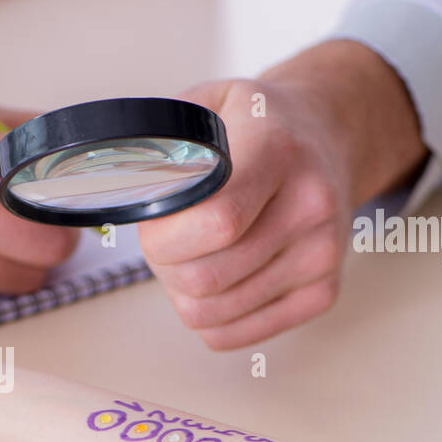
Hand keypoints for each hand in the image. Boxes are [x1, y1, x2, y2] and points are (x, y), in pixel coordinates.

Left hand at [139, 40, 426, 349]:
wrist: (331, 134)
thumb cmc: (254, 126)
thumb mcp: (207, 106)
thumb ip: (158, 140)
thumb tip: (111, 184)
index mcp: (277, 152)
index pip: (214, 222)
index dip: (164, 236)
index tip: (154, 218)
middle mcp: (310, 206)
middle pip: (204, 278)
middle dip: (163, 264)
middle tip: (167, 238)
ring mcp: (321, 255)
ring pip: (210, 314)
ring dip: (181, 291)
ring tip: (194, 253)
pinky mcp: (322, 293)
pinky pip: (231, 334)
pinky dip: (206, 315)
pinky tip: (216, 277)